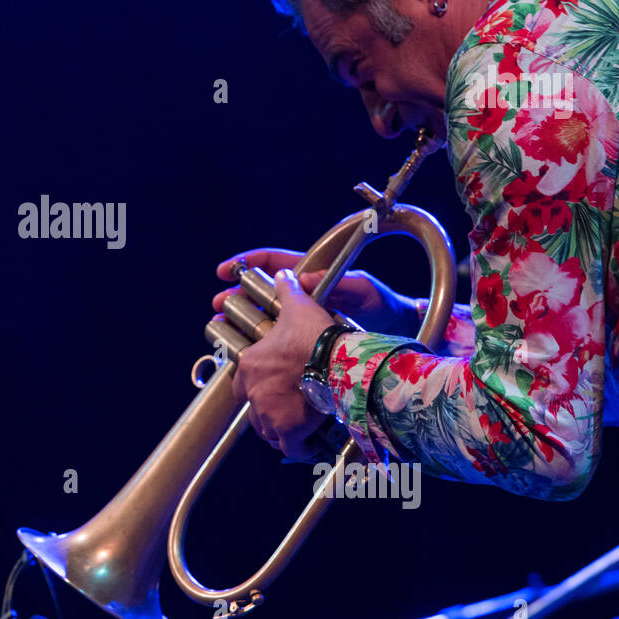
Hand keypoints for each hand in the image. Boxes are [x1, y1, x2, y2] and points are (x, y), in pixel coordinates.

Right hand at [214, 247, 417, 335]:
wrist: (401, 335)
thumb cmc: (385, 308)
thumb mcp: (365, 291)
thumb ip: (338, 282)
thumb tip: (305, 278)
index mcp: (313, 277)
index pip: (272, 263)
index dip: (246, 263)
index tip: (225, 272)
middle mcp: (305, 297)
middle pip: (260, 291)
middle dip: (236, 296)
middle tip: (218, 305)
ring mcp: (304, 319)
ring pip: (265, 317)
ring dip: (242, 322)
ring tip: (222, 330)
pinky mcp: (306, 341)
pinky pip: (277, 340)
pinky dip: (260, 345)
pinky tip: (248, 355)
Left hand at [217, 269, 333, 458]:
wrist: (341, 364)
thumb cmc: (317, 336)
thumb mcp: (299, 307)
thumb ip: (288, 291)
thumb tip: (284, 275)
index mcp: (250, 364)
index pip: (243, 379)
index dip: (258, 382)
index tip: (274, 383)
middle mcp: (253, 392)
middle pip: (254, 406)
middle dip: (267, 406)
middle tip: (288, 402)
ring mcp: (268, 415)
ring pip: (268, 427)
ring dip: (280, 426)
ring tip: (299, 420)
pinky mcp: (287, 433)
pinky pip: (288, 447)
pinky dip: (297, 446)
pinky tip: (309, 440)